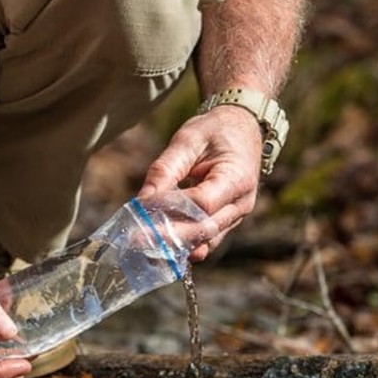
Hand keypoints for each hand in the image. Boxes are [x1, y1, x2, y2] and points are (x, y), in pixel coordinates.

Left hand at [138, 105, 263, 260]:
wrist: (243, 130)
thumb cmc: (216, 131)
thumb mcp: (188, 140)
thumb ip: (165, 170)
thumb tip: (142, 201)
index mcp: (237, 178)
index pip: (201, 203)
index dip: (170, 209)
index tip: (141, 211)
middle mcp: (241, 203)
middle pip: (204, 229)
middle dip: (168, 236)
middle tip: (135, 240)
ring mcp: (236, 216)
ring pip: (204, 240)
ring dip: (173, 246)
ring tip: (143, 247)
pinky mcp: (226, 223)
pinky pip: (204, 239)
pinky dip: (182, 245)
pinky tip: (157, 247)